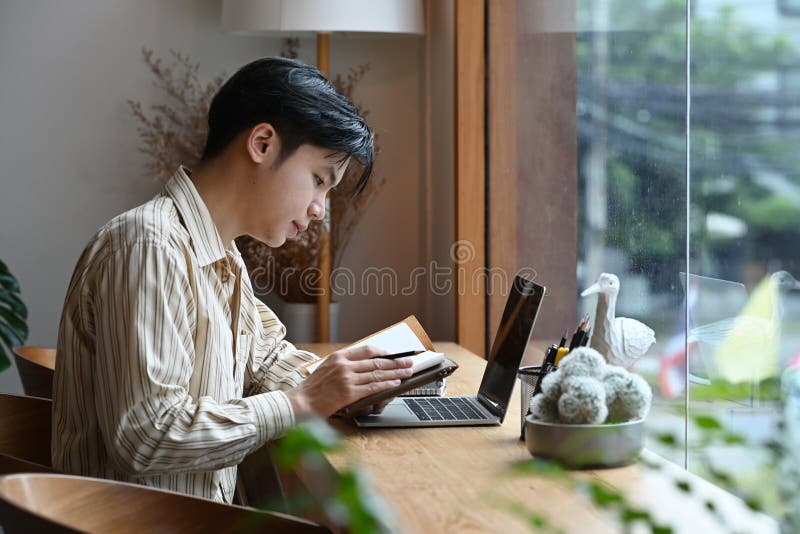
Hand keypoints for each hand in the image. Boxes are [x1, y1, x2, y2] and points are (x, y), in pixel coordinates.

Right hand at [287, 345, 413, 417]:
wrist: (300, 403)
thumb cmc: (312, 389)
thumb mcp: (326, 369)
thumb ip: (343, 365)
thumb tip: (363, 366)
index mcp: (338, 357)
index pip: (366, 349)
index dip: (383, 351)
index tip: (393, 354)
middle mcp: (344, 365)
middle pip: (376, 361)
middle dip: (395, 362)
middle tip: (408, 362)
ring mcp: (347, 379)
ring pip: (377, 373)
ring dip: (395, 373)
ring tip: (406, 372)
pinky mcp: (349, 393)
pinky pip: (372, 387)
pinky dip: (386, 384)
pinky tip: (395, 384)